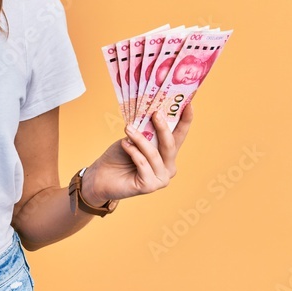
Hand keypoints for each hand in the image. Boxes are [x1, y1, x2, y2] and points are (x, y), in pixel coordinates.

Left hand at [79, 103, 193, 205]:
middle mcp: (168, 166)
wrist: (101, 175)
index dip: (185, 120)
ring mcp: (161, 178)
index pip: (179, 136)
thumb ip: (146, 131)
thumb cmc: (119, 155)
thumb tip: (154, 114)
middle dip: (163, 128)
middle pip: (170, 145)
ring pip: (154, 154)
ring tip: (128, 128)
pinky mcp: (149, 186)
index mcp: (167, 154)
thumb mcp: (134, 138)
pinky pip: (143, 164)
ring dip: (140, 140)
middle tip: (155, 113)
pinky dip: (133, 152)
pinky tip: (124, 145)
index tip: (189, 104)